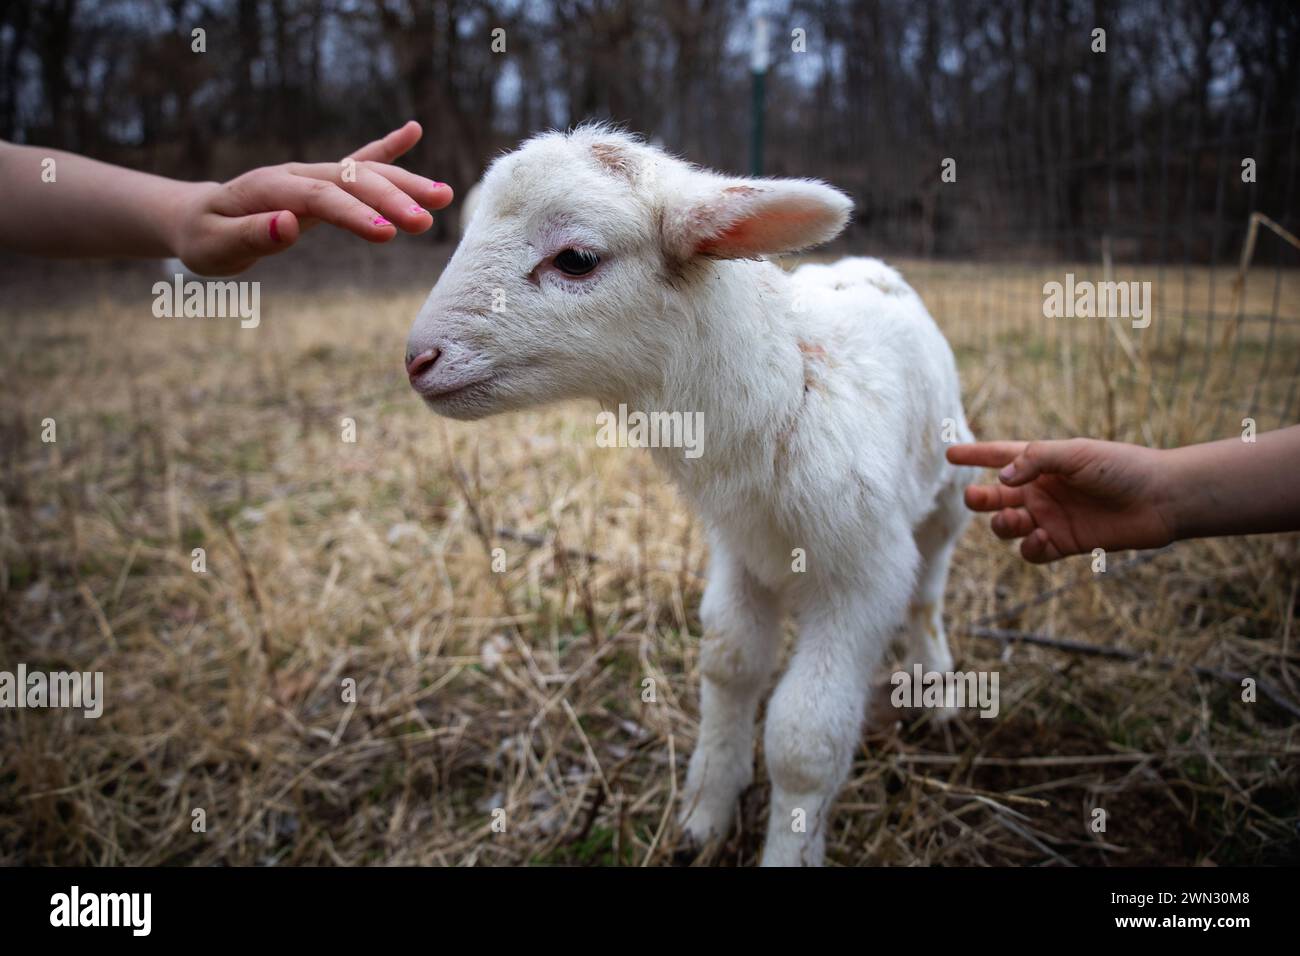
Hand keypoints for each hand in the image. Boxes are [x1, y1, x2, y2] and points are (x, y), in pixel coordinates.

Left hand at [169, 121, 451, 274]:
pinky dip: (386, 148)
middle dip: (390, 200)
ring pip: (363, 172)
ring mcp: (311, 173)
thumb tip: (290, 224)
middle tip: (425, 222)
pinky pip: (357, 161)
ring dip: (404, 183)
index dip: (354, 215)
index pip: (320, 199)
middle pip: (350, 181)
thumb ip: (251, 235)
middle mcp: (296, 173)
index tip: (388, 235)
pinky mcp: (321, 181)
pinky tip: (413, 131)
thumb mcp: (215, 246)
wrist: (197, 218)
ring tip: (444, 195)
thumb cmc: (205, 237)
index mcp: (270, 187)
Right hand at [946, 438, 1176, 562]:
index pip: (999, 457)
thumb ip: (1036, 460)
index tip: (948, 453)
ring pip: (1007, 526)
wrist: (1160, 498)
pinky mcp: (1063, 543)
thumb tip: (1000, 478)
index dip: (974, 455)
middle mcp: (1041, 491)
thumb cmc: (1121, 467)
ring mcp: (1050, 518)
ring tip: (1015, 519)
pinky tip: (1042, 539)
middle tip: (976, 497)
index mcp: (1042, 463)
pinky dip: (1030, 548)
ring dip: (1003, 524)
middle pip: (995, 496)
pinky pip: (1031, 551)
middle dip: (979, 498)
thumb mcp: (1076, 453)